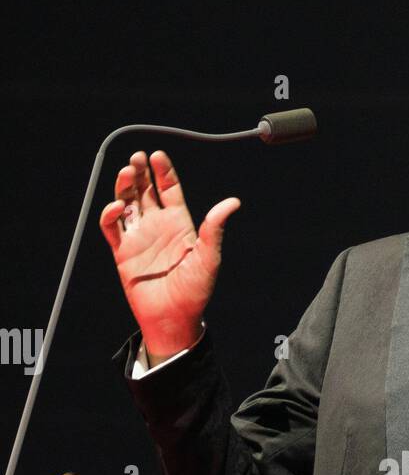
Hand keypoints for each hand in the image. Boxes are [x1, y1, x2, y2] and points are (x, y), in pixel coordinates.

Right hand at [99, 150, 239, 360]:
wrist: (174, 318)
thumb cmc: (195, 291)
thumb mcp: (209, 258)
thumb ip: (215, 229)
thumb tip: (233, 203)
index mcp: (179, 224)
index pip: (169, 189)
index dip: (163, 172)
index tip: (157, 155)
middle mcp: (157, 226)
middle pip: (145, 191)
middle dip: (140, 172)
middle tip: (137, 158)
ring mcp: (139, 238)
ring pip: (126, 203)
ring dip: (124, 186)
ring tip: (127, 172)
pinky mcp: (123, 252)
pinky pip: (112, 228)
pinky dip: (110, 214)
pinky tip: (118, 206)